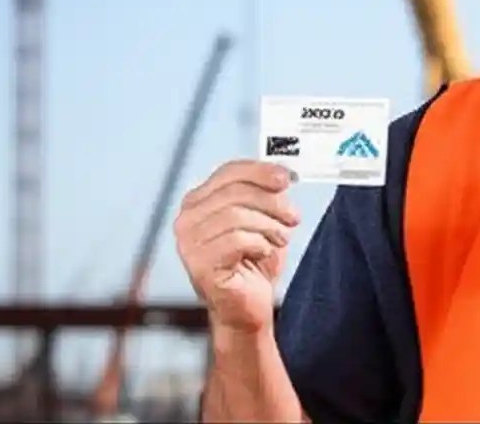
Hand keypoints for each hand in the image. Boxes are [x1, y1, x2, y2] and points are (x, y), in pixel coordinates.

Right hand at [174, 160, 299, 333]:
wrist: (247, 309)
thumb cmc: (252, 265)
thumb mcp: (262, 220)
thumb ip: (265, 195)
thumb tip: (280, 174)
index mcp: (198, 202)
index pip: (229, 172)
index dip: (260, 171)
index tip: (286, 178)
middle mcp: (187, 219)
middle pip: (236, 192)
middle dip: (272, 202)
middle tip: (292, 217)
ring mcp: (189, 243)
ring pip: (237, 214)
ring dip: (268, 225)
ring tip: (280, 239)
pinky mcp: (199, 264)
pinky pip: (237, 240)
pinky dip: (259, 244)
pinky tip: (263, 253)